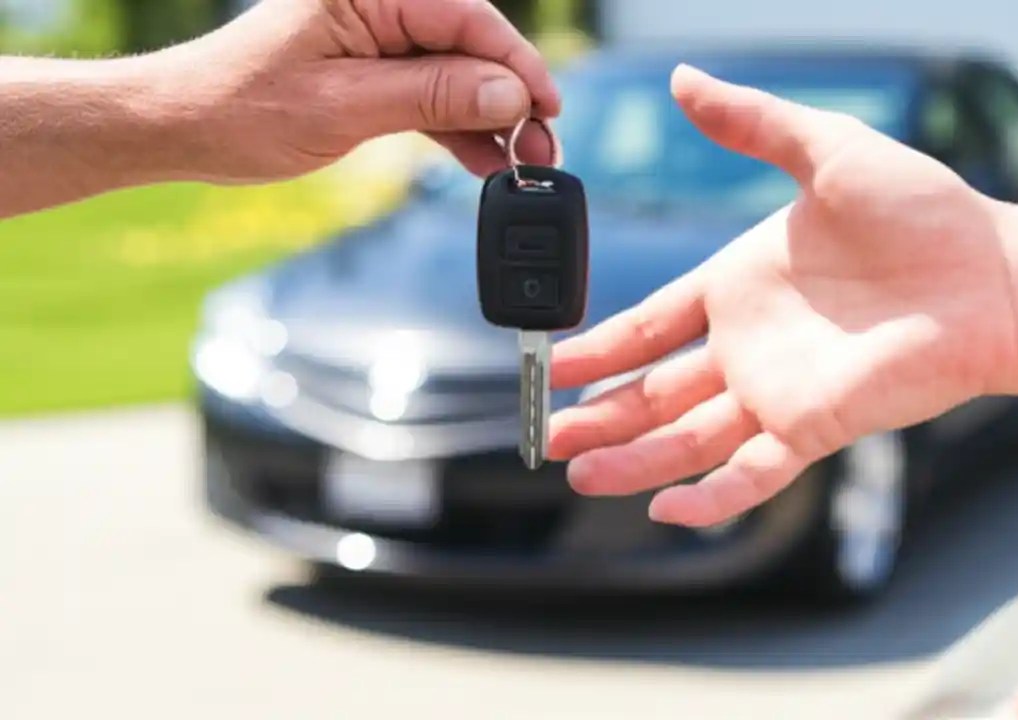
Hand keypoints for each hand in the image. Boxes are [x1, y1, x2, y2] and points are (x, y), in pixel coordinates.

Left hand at [156, 0, 559, 181]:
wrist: (183, 129)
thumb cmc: (242, 109)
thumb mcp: (344, 106)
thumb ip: (432, 95)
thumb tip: (508, 94)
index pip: (465, 16)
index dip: (516, 64)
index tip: (549, 108)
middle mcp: (376, 4)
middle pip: (469, 45)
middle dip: (511, 99)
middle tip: (544, 150)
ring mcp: (375, 37)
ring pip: (457, 74)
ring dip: (492, 120)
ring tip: (526, 164)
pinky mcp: (372, 69)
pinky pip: (432, 94)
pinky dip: (459, 128)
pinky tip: (489, 160)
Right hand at [548, 66, 1017, 527]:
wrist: (996, 273)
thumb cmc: (924, 211)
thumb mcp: (826, 150)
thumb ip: (752, 125)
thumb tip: (683, 79)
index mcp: (740, 283)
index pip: (651, 323)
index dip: (601, 346)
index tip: (553, 363)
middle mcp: (751, 344)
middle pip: (655, 389)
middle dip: (600, 413)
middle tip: (546, 433)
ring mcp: (780, 390)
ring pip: (688, 437)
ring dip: (633, 458)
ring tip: (578, 472)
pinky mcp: (816, 426)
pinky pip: (754, 471)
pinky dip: (712, 497)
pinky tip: (667, 510)